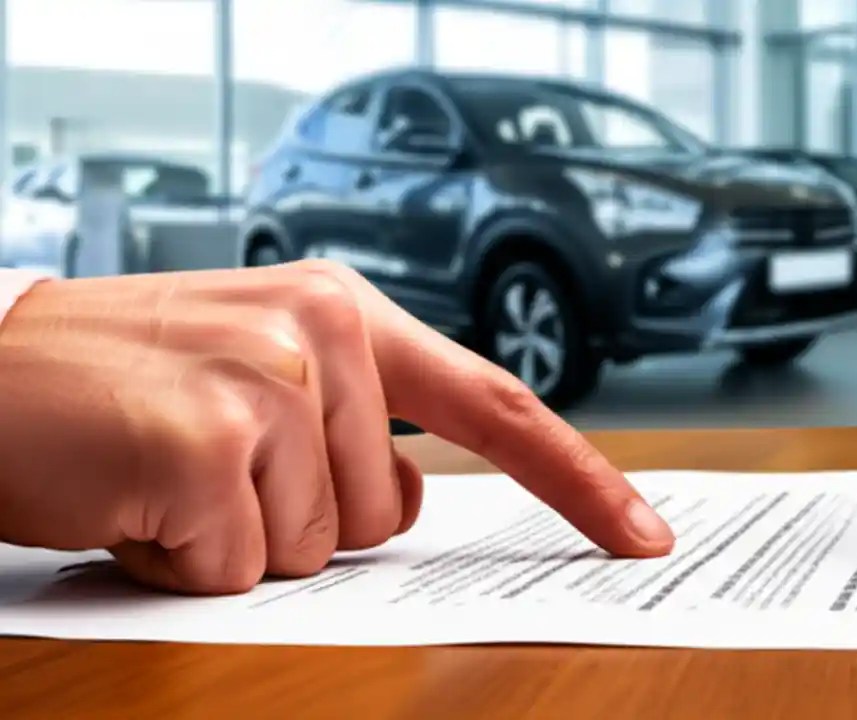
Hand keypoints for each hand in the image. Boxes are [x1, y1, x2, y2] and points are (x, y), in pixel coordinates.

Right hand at [0, 260, 673, 593]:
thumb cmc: (122, 380)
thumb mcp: (260, 370)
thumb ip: (357, 429)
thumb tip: (408, 502)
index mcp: (348, 311)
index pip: (497, 406)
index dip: (577, 478)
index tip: (640, 533)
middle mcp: (324, 331)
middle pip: (386, 515)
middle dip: (296, 520)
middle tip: (205, 461)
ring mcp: (271, 382)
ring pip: (319, 551)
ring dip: (237, 538)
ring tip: (166, 471)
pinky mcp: (212, 443)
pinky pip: (244, 570)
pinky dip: (184, 561)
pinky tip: (137, 496)